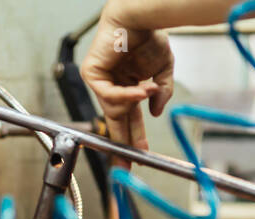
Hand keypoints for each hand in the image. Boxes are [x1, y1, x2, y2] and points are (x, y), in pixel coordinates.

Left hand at [81, 9, 174, 154]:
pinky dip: (126, 95)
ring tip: (148, 91)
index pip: (129, 119)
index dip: (135, 138)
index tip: (141, 158)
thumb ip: (161, 93)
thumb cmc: (150, 37)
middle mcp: (112, 87)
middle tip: (128, 165)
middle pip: (116, 122)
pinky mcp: (91, 74)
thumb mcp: (163, 71)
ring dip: (133, 104)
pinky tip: (140, 90)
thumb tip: (156, 113)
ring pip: (114, 109)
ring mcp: (100, 81)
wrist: (140, 17)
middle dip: (124, 144)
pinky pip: (108, 96)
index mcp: (128, 87)